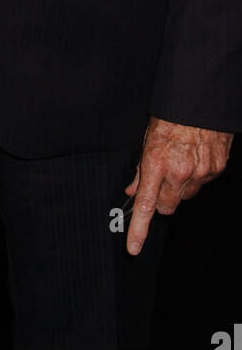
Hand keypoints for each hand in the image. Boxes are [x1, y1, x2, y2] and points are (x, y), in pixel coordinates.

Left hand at [125, 117, 232, 254]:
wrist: (199, 101)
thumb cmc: (171, 116)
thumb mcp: (147, 139)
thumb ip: (140, 170)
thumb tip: (133, 191)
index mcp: (156, 163)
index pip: (145, 205)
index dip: (138, 230)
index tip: (133, 248)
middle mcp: (179, 172)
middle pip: (167, 207)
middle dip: (161, 201)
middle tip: (159, 183)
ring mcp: (200, 173)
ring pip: (186, 196)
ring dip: (179, 188)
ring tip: (179, 162)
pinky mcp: (216, 170)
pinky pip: (202, 184)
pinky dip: (196, 177)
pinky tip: (194, 158)